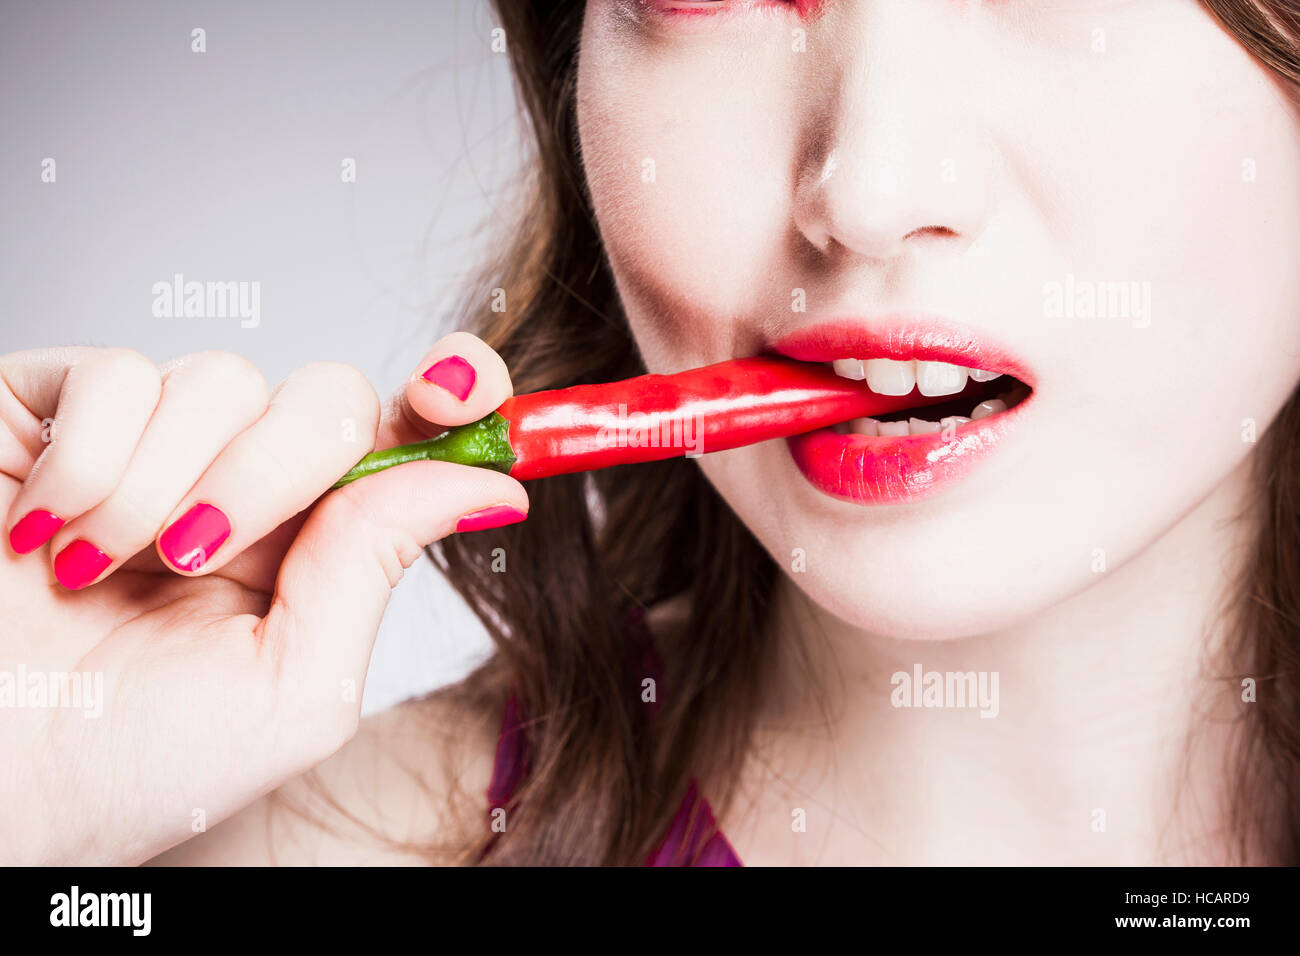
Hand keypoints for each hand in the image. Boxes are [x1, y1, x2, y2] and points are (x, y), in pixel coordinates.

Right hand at [0, 334, 525, 863]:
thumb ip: (380, 565)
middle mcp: (241, 481)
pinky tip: (44, 530)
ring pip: (224, 380)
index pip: (401, 434)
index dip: (450, 391)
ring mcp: (153, 441)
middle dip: (274, 473)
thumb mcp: (294, 687)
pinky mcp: (55, 410)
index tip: (457, 394)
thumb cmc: (133, 761)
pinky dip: (90, 459)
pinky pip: (118, 373)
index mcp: (310, 544)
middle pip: (326, 397)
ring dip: (166, 486)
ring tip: (96, 569)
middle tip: (195, 556)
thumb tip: (492, 484)